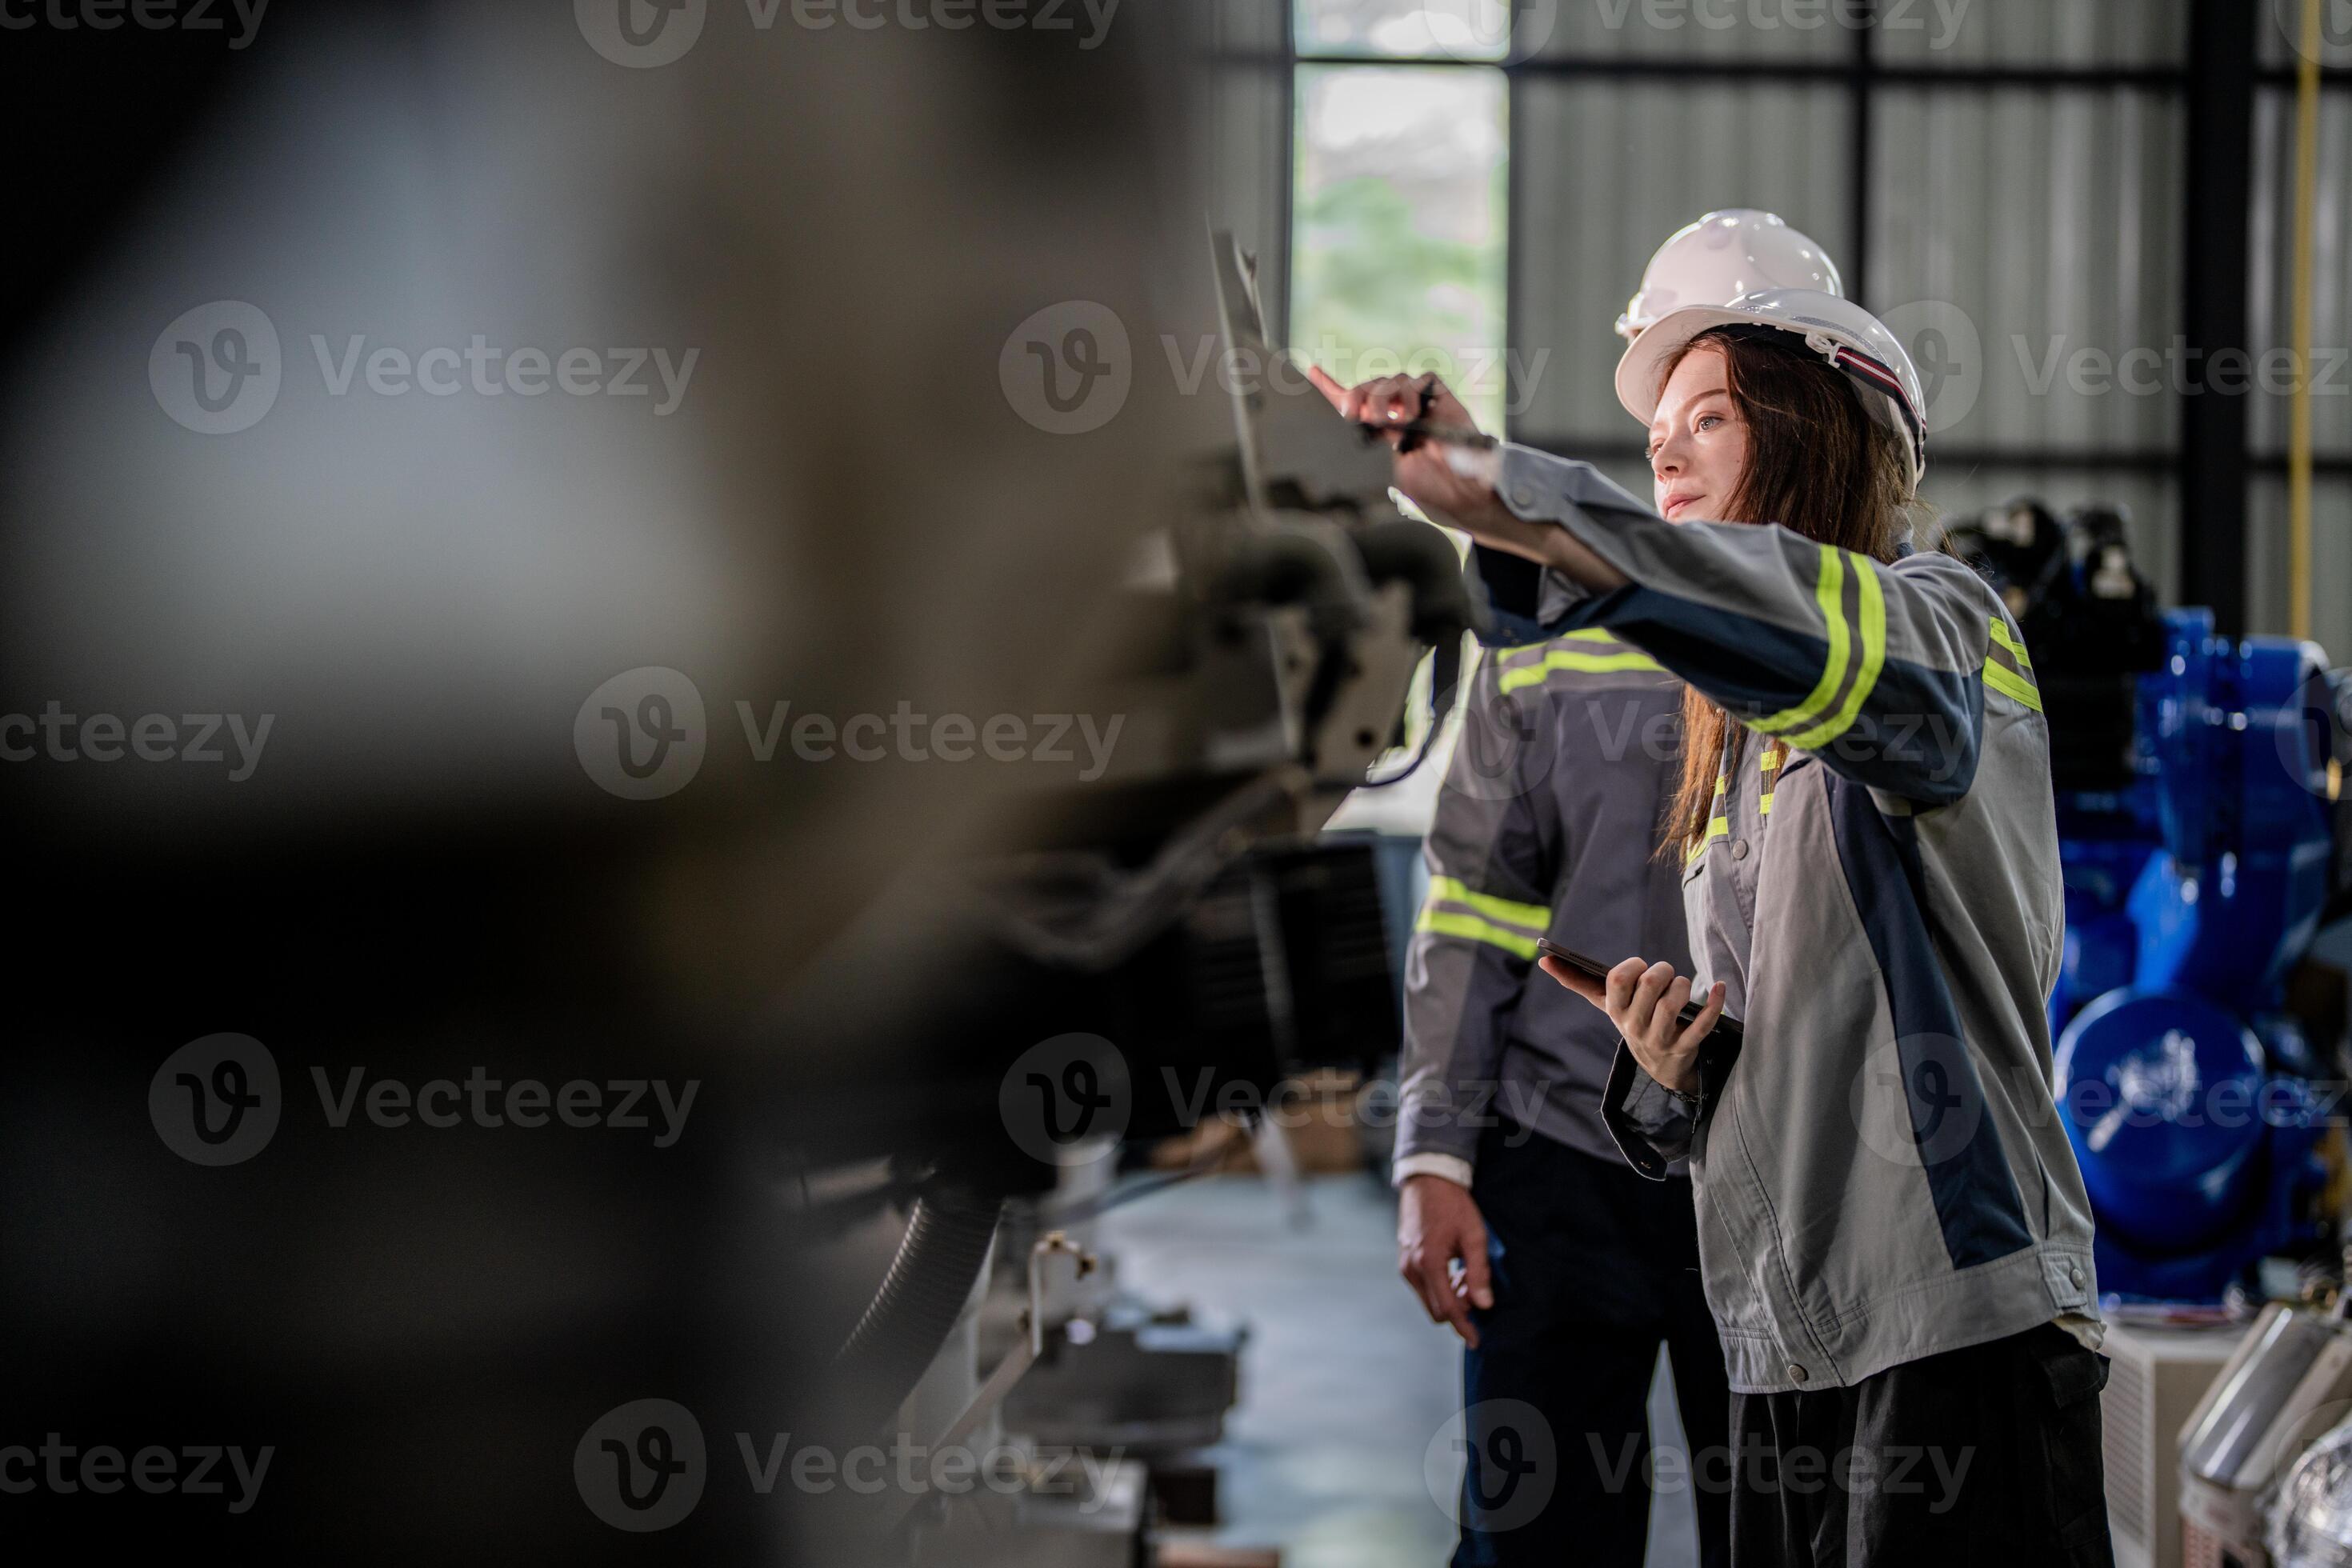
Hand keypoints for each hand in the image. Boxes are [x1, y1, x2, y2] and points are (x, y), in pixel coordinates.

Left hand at [1306, 367, 1517, 540]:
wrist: (1464, 493)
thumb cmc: (1431, 490)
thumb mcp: (1390, 471)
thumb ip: (1374, 445)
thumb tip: (1360, 424)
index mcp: (1385, 430)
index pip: (1357, 403)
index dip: (1333, 387)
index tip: (1312, 371)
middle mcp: (1402, 413)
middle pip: (1371, 385)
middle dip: (1357, 395)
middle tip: (1353, 414)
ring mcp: (1423, 404)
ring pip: (1393, 379)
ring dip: (1383, 396)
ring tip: (1389, 421)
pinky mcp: (1443, 398)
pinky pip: (1421, 379)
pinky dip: (1410, 392)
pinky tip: (1410, 414)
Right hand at [1397, 1173, 1493, 1347]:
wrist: (1428, 1181)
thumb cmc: (1454, 1205)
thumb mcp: (1474, 1235)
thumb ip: (1479, 1271)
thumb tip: (1484, 1304)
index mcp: (1430, 1263)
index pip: (1448, 1309)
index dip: (1464, 1327)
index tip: (1476, 1341)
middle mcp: (1412, 1268)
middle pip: (1437, 1310)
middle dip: (1459, 1308)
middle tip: (1475, 1288)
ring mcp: (1405, 1265)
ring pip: (1429, 1300)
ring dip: (1449, 1297)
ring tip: (1465, 1274)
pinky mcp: (1404, 1261)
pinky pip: (1423, 1287)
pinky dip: (1439, 1288)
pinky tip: (1453, 1269)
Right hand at [1541, 956, 1724, 1097]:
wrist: (1661, 1067)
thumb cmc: (1633, 1021)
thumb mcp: (1607, 1005)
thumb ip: (1578, 981)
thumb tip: (1544, 960)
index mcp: (1615, 1011)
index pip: (1617, 980)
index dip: (1632, 966)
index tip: (1639, 966)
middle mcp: (1635, 1026)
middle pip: (1649, 985)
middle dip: (1662, 971)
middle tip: (1666, 974)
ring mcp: (1660, 1039)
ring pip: (1673, 1003)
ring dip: (1683, 985)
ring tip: (1683, 986)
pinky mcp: (1686, 1047)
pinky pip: (1703, 1024)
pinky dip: (1714, 1003)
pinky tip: (1718, 987)